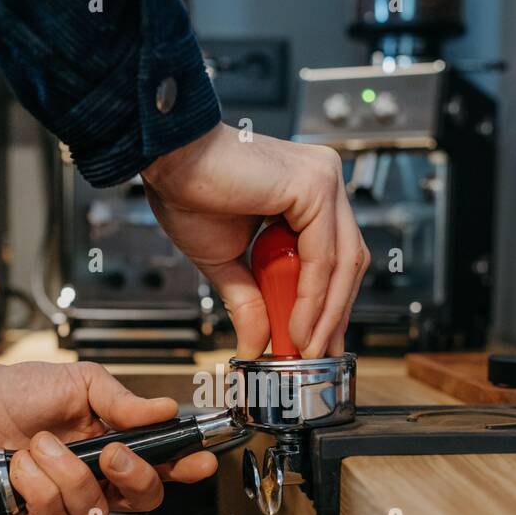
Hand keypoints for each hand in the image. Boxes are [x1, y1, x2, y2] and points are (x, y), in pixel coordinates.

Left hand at [0, 358, 216, 514]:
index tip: (201, 462)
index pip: (162, 469)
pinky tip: (19, 466)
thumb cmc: (22, 391)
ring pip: (90, 511)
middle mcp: (94, 483)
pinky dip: (34, 487)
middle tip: (112, 451)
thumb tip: (165, 409)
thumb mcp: (81, 383)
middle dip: (132, 477)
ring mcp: (63, 507)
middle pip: (140, 502)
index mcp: (115, 450)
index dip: (186, 469)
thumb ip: (123, 401)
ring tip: (38, 444)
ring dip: (64, 472)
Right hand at [142, 122, 368, 358]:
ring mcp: (324, 179)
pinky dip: (312, 298)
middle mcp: (323, 180)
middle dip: (334, 314)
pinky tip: (297, 324)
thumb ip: (250, 299)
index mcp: (309, 191)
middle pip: (348, 260)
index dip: (330, 304)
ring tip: (304, 347)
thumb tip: (255, 344)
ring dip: (324, 314)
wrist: (167, 161)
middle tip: (318, 353)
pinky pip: (323, 256)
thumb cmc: (189, 191)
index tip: (316, 341)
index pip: (336, 256)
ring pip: (343, 261)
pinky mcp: (315, 186)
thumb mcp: (227, 261)